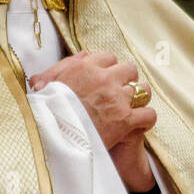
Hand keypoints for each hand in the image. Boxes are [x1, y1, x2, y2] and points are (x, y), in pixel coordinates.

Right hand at [30, 50, 156, 189]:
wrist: (49, 138)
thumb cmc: (44, 113)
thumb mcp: (46, 84)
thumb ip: (63, 67)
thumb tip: (85, 55)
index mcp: (84, 68)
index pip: (109, 57)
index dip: (109, 69)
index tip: (106, 79)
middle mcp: (103, 79)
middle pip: (129, 70)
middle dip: (127, 80)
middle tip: (120, 93)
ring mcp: (116, 99)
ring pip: (143, 90)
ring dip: (140, 98)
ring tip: (132, 107)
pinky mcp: (125, 120)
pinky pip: (149, 114)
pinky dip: (147, 120)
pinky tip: (139, 124)